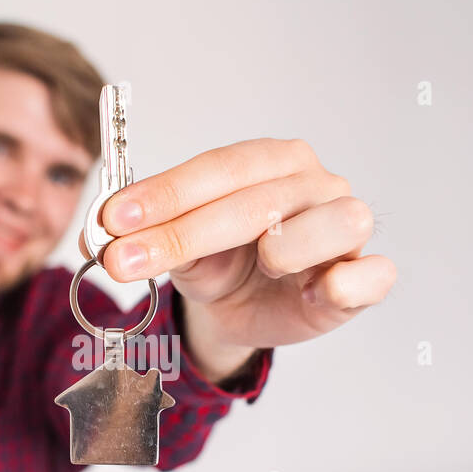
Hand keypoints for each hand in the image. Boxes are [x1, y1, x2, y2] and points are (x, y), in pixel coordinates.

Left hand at [78, 138, 394, 379]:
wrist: (249, 309)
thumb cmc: (221, 263)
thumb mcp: (176, 246)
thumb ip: (144, 232)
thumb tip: (98, 231)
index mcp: (272, 161)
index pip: (219, 169)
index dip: (165, 193)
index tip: (112, 220)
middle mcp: (316, 184)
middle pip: (258, 200)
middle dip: (183, 233)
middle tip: (123, 261)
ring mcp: (347, 227)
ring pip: (334, 221)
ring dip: (287, 245)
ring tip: (261, 263)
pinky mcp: (364, 276)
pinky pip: (373, 273)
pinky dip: (348, 281)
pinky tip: (316, 290)